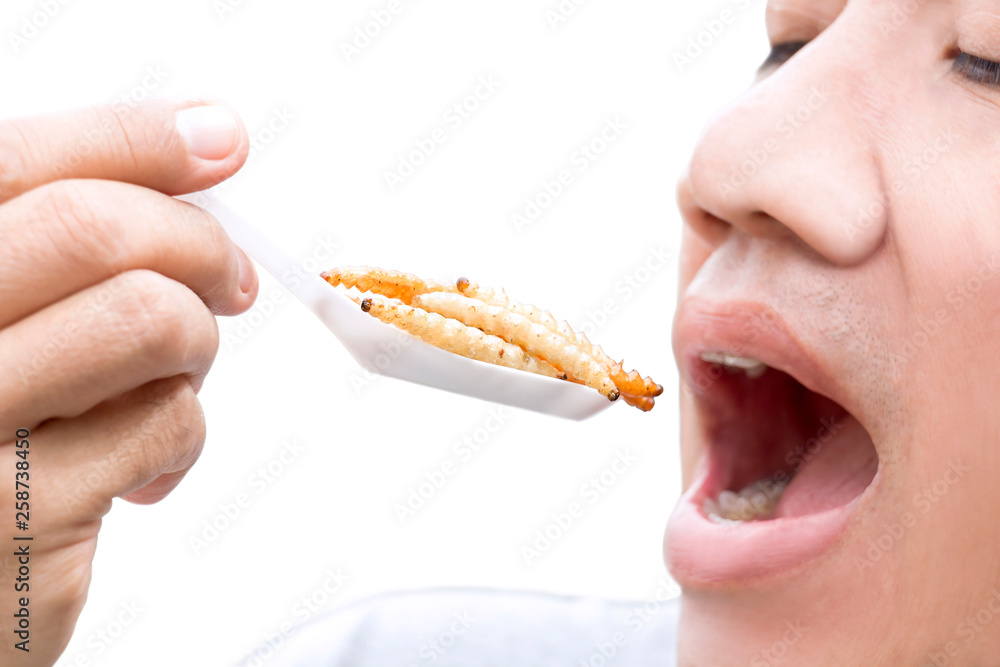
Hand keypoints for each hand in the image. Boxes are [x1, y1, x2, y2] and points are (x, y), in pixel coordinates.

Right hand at [0, 98, 257, 665]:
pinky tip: (148, 468)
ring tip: (175, 377)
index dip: (134, 138)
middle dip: (198, 242)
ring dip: (196, 342)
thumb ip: (61, 246)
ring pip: (146, 317)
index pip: (17, 164)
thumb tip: (206, 141)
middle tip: (232, 280)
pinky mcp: (18, 516)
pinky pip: (164, 422)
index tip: (221, 138)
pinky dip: (185, 434)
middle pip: (91, 231)